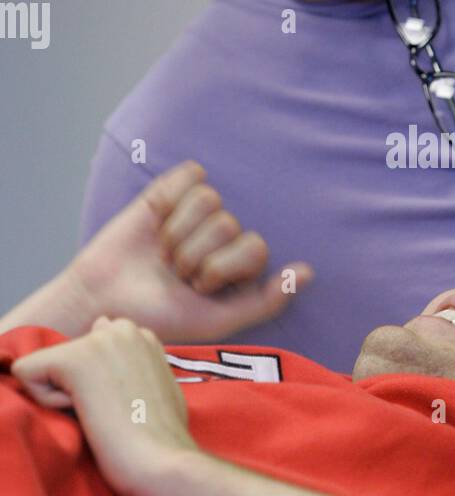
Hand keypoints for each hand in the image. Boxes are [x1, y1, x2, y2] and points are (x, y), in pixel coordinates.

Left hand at [11, 317, 202, 495]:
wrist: (162, 461)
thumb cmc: (162, 438)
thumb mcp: (158, 388)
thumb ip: (134, 363)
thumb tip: (103, 339)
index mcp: (142, 336)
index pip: (89, 352)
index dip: (98, 385)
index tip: (123, 407)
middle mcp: (123, 328)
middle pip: (67, 358)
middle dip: (78, 385)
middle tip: (112, 412)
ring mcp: (99, 340)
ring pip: (47, 366)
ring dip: (64, 394)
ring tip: (102, 416)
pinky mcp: (74, 359)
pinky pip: (27, 373)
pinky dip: (47, 401)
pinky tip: (86, 416)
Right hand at [66, 160, 312, 341]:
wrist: (103, 301)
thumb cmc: (162, 316)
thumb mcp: (219, 320)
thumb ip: (267, 301)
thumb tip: (309, 272)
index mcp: (242, 263)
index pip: (254, 246)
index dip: (221, 268)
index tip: (198, 289)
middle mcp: (226, 234)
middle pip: (228, 224)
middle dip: (194, 255)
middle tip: (173, 273)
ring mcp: (199, 211)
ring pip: (210, 199)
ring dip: (178, 232)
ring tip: (162, 253)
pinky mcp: (171, 191)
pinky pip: (191, 175)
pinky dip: (170, 200)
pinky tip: (156, 220)